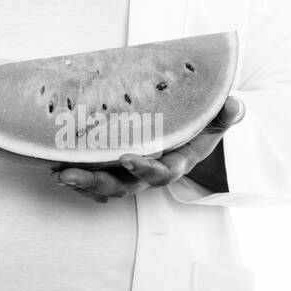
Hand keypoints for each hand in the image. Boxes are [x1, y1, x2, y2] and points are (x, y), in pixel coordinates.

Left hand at [50, 96, 245, 202]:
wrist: (188, 128)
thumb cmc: (200, 123)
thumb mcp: (215, 118)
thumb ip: (224, 114)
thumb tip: (236, 105)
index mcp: (176, 162)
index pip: (162, 172)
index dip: (145, 168)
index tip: (127, 157)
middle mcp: (150, 172)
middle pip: (123, 185)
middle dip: (96, 182)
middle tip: (69, 175)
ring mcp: (129, 171)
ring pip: (104, 183)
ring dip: (80, 180)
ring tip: (56, 172)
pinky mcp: (113, 164)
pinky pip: (95, 175)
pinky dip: (77, 172)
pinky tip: (54, 163)